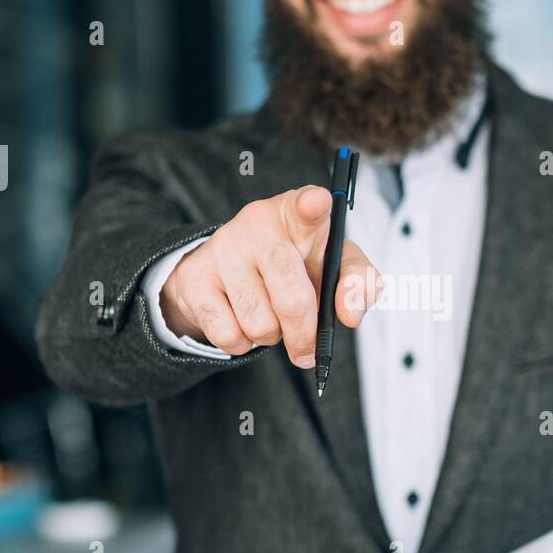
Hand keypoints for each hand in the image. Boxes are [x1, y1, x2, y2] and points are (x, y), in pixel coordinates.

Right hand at [159, 186, 378, 366]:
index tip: (317, 202)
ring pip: (260, 324)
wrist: (225, 270)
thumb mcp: (331, 266)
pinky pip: (228, 335)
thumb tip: (350, 316)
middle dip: (305, 335)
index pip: (306, 206)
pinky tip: (241, 321)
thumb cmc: (294, 265)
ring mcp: (223, 248)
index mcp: (298, 215)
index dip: (312, 206)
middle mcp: (258, 223)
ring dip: (271, 337)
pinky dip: (242, 344)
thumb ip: (357, 284)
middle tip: (308, 349)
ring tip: (268, 317)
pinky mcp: (195, 276)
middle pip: (293, 299)